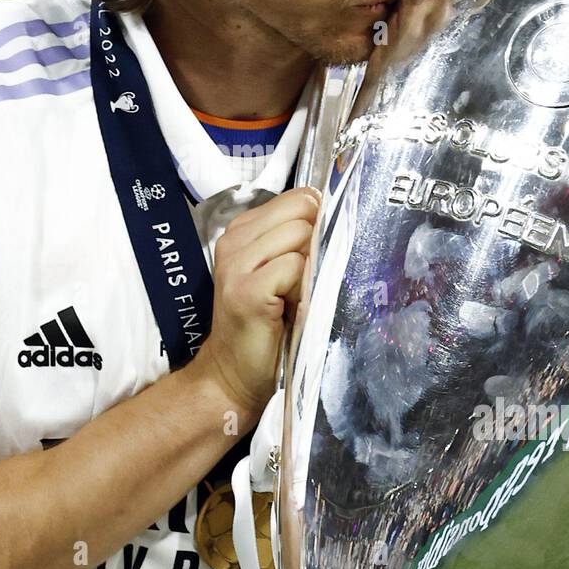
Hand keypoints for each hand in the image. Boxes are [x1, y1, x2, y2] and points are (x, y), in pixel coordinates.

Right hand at [192, 185, 319, 428]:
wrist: (234, 371)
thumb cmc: (266, 322)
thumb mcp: (278, 270)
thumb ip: (296, 241)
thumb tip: (334, 216)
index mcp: (242, 230)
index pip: (297, 197)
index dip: (316, 221)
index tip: (310, 255)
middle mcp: (234, 240)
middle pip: (300, 212)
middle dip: (313, 243)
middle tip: (300, 281)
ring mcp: (236, 264)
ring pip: (298, 235)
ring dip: (307, 268)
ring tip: (291, 295)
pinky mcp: (247, 290)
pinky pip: (294, 267)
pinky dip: (301, 288)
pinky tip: (287, 308)